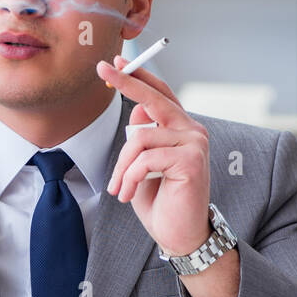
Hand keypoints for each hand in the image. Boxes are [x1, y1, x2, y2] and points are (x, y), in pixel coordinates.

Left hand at [96, 54, 211, 255]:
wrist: (179, 235)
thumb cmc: (159, 201)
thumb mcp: (142, 165)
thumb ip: (142, 137)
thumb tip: (137, 108)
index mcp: (181, 129)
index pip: (160, 94)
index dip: (139, 77)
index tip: (116, 62)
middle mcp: (192, 131)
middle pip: (154, 99)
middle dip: (126, 82)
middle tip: (102, 68)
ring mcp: (195, 144)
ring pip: (140, 138)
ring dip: (121, 167)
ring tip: (119, 188)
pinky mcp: (192, 160)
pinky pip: (146, 159)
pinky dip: (130, 178)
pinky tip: (128, 194)